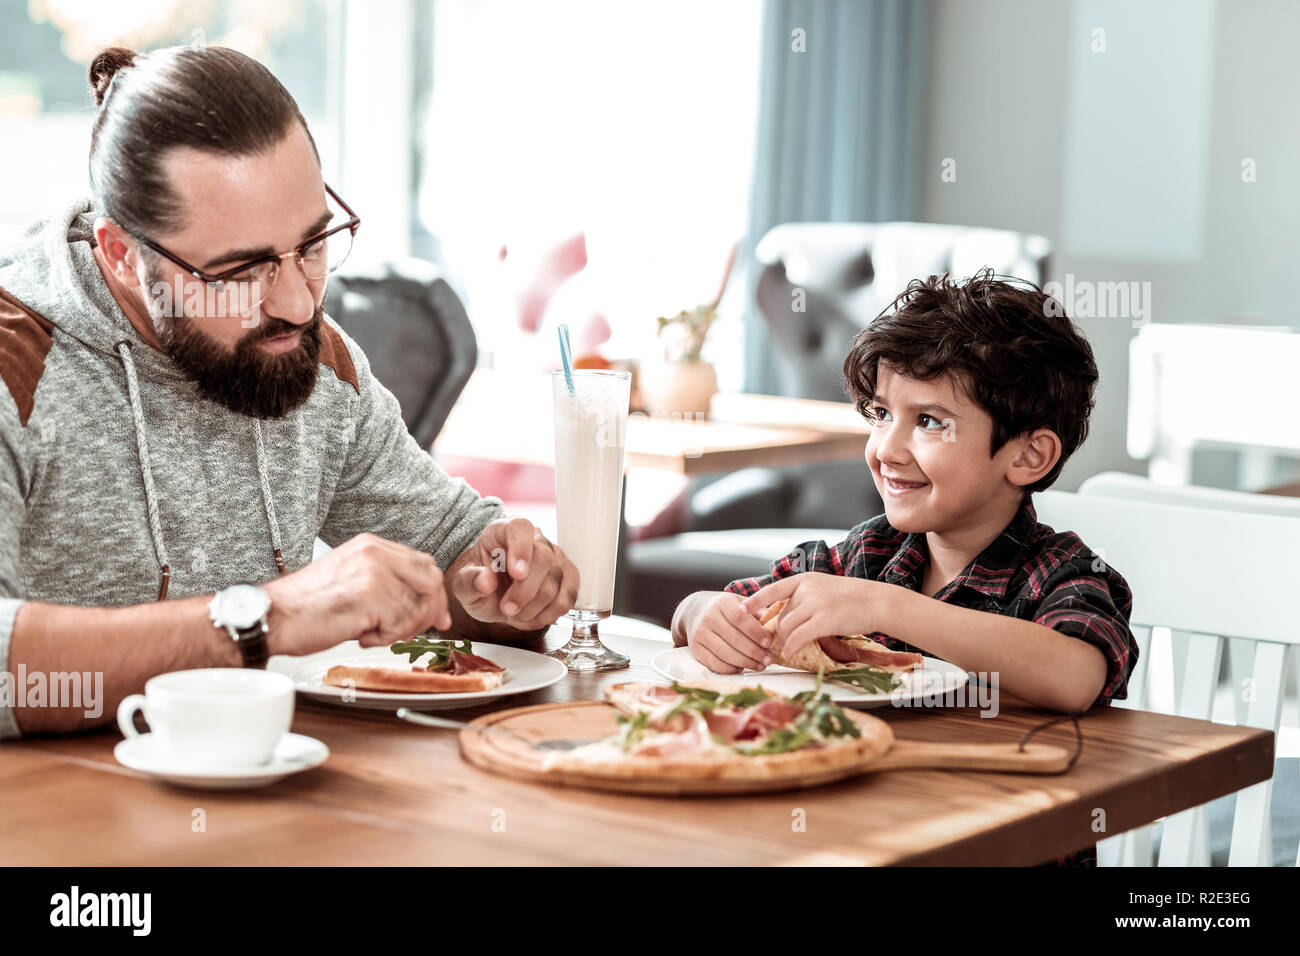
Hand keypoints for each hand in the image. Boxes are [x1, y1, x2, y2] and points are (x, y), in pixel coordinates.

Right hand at [261, 533, 450, 654]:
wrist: (272, 617)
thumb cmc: (306, 606)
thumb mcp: (351, 579)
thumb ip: (385, 582)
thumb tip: (423, 604)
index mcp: (371, 546)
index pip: (424, 564)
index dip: (434, 594)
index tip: (437, 617)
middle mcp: (376, 553)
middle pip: (431, 582)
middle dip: (428, 613)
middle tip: (407, 632)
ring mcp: (375, 573)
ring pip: (416, 610)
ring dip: (397, 631)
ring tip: (367, 632)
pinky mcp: (371, 597)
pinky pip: (400, 626)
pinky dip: (383, 639)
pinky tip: (359, 636)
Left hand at [449, 518, 578, 631]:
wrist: (495, 598)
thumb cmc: (481, 585)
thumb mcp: (464, 587)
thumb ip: (470, 582)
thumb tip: (485, 581)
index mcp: (504, 531)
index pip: (519, 528)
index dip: (521, 549)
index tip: (516, 573)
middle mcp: (534, 539)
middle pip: (543, 557)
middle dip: (525, 591)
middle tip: (507, 609)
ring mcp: (555, 557)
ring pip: (556, 580)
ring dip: (534, 607)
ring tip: (515, 614)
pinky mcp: (568, 576)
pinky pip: (566, 597)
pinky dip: (547, 614)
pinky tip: (531, 616)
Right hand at [685, 592, 774, 673]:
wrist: (695, 610)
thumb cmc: (725, 608)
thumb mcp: (740, 603)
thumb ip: (757, 612)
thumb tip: (776, 626)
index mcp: (722, 603)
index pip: (740, 619)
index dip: (756, 632)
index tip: (769, 642)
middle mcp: (709, 617)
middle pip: (734, 639)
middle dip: (755, 652)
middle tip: (769, 660)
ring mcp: (700, 634)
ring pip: (725, 653)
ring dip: (745, 663)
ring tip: (759, 666)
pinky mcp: (695, 649)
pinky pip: (714, 663)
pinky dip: (730, 669)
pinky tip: (741, 668)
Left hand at [739, 573, 884, 658]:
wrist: (877, 601)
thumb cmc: (852, 598)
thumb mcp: (824, 589)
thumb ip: (804, 598)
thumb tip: (784, 617)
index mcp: (805, 579)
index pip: (773, 589)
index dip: (754, 600)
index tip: (740, 610)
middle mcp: (807, 589)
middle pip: (781, 614)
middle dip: (778, 631)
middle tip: (776, 642)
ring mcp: (815, 603)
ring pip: (787, 626)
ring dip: (784, 641)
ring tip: (784, 649)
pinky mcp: (824, 620)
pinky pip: (798, 636)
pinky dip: (791, 646)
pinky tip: (789, 653)